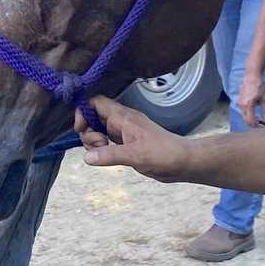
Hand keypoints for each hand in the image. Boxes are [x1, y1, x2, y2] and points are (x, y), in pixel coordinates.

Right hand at [74, 96, 191, 182]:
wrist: (183, 162)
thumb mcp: (135, 155)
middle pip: (93, 118)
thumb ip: (109, 155)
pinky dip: (103, 150)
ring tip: (104, 155)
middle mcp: (121, 122)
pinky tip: (108, 159)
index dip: (83, 112)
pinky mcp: (127, 145)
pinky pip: (107, 143)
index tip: (81, 129)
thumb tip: (86, 157)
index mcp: (123, 117)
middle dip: (89, 133)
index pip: (96, 102)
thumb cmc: (163, 154)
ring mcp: (124, 133)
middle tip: (100, 146)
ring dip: (95, 143)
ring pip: (99, 131)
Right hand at [236, 71, 264, 126]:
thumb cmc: (260, 86)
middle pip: (246, 120)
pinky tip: (255, 112)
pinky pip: (243, 111)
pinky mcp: (240, 100)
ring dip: (251, 119)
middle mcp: (242, 105)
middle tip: (263, 125)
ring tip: (260, 119)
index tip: (264, 127)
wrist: (252, 75)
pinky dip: (249, 114)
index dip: (257, 126)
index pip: (251, 122)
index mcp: (248, 106)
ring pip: (244, 116)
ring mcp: (239, 103)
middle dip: (254, 124)